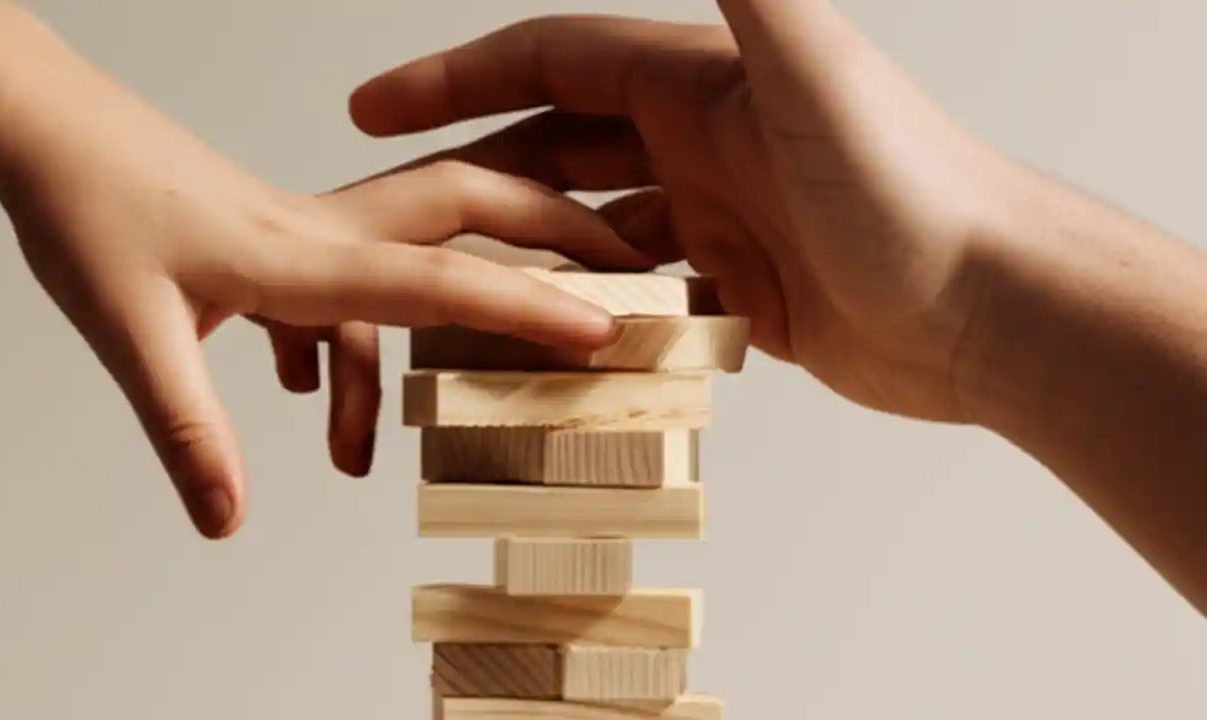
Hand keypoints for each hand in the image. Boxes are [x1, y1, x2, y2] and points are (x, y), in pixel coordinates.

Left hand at [0, 70, 645, 539]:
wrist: (44, 136)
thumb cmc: (86, 209)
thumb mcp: (131, 332)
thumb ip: (188, 428)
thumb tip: (227, 520)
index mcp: (306, 254)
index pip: (443, 280)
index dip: (531, 305)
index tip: (607, 328)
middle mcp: (327, 232)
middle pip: (471, 209)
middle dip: (555, 229)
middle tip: (619, 268)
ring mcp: (308, 231)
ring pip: (413, 259)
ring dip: (427, 329)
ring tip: (366, 444)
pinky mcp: (279, 243)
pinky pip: (345, 289)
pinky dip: (344, 347)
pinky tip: (299, 388)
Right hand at [349, 1, 1020, 422]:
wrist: (989, 306)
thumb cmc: (913, 187)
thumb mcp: (809, 66)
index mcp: (698, 83)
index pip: (552, 60)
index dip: (458, 77)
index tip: (375, 107)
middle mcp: (701, 143)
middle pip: (554, 149)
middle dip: (469, 172)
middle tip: (387, 214)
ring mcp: (719, 220)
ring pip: (588, 231)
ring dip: (523, 251)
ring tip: (447, 287)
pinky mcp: (741, 292)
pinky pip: (639, 297)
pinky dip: (589, 310)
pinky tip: (546, 336)